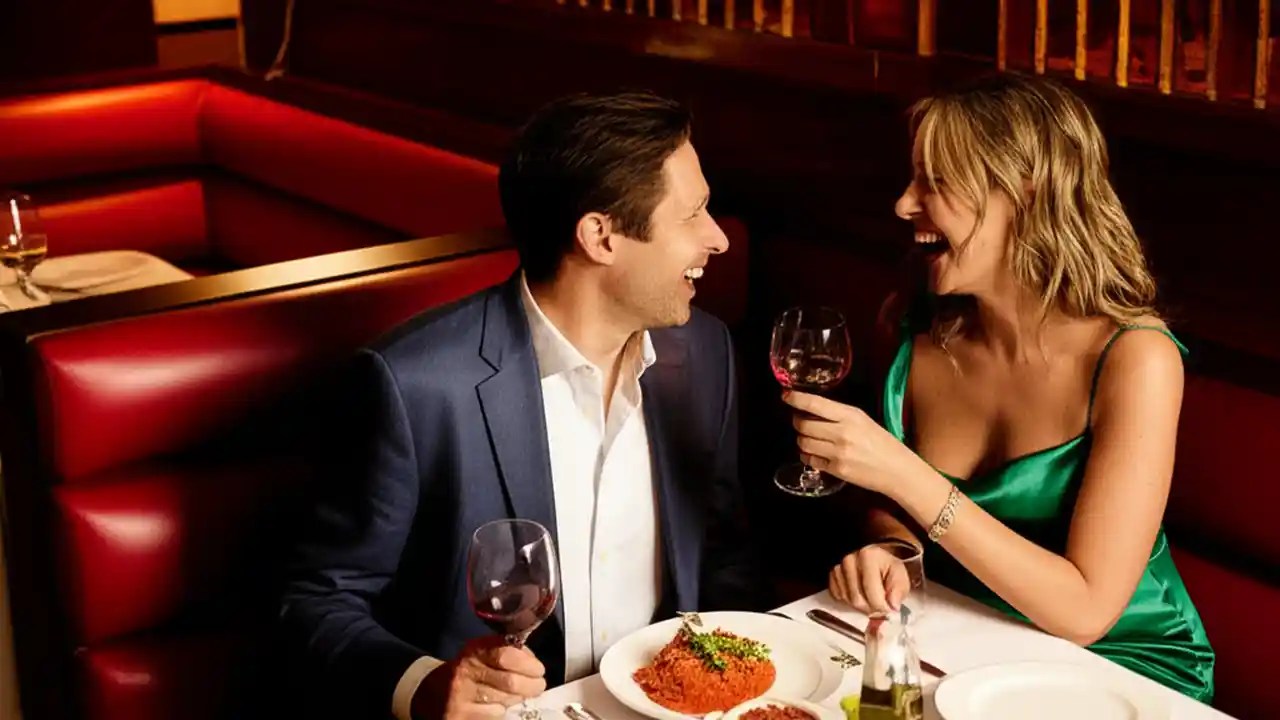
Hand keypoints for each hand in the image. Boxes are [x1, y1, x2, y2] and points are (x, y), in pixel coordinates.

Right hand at [412, 637, 546, 718]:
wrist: (432, 693)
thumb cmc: (468, 671)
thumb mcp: (482, 653)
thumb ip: (507, 652)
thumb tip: (533, 663)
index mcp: (474, 651)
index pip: (506, 654)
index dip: (528, 664)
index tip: (539, 670)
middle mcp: (465, 671)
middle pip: (510, 682)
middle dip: (532, 686)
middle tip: (538, 687)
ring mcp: (460, 696)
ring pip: (504, 701)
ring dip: (517, 700)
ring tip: (516, 696)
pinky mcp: (458, 716)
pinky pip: (494, 715)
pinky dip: (500, 712)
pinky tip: (496, 707)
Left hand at [782, 391, 915, 495]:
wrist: (897, 470)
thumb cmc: (881, 443)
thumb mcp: (863, 420)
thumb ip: (838, 415)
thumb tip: (811, 409)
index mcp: (850, 415)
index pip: (815, 403)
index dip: (796, 399)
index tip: (786, 395)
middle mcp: (842, 432)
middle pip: (803, 424)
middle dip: (798, 422)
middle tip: (801, 421)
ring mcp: (838, 453)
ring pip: (803, 442)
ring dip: (802, 440)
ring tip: (811, 439)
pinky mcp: (836, 470)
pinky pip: (810, 460)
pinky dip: (808, 456)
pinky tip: (816, 454)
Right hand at [829, 544, 913, 614]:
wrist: (868, 553)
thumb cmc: (884, 563)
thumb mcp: (898, 571)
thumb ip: (899, 589)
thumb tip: (893, 606)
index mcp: (868, 558)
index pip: (873, 595)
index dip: (882, 608)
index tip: (889, 609)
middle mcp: (849, 561)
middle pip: (857, 600)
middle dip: (871, 609)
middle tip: (880, 606)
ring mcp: (837, 568)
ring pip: (847, 600)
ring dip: (860, 605)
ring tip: (869, 597)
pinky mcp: (830, 574)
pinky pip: (838, 597)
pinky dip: (848, 600)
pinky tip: (858, 592)